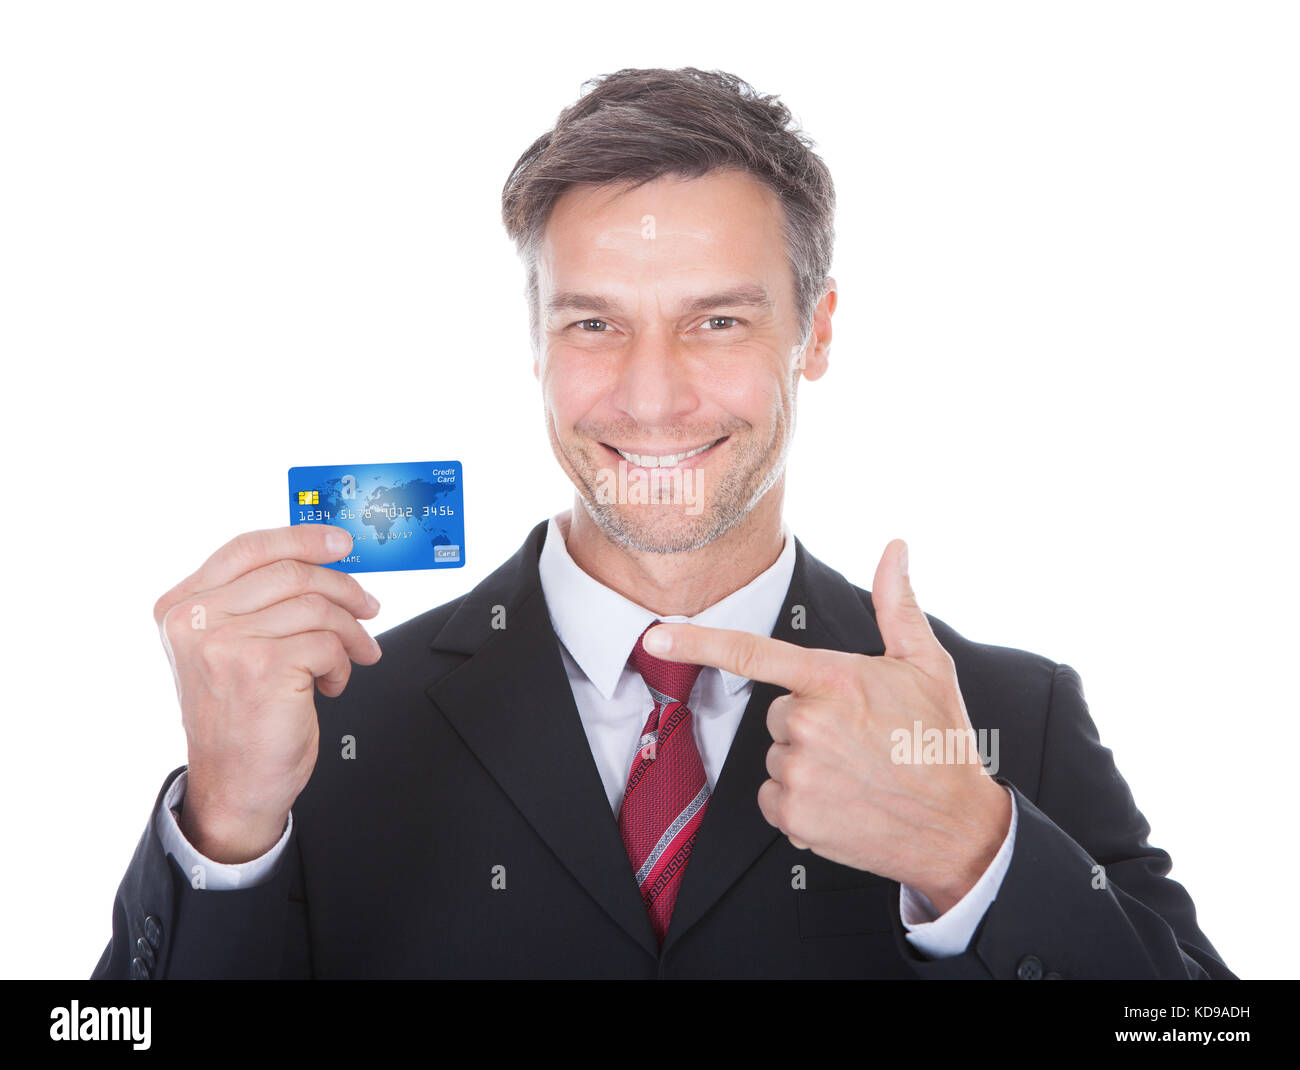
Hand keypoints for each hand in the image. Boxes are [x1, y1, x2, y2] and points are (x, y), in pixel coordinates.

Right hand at [153, 525, 382, 862]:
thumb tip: (323, 562)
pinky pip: (327, 642)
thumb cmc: (240, 721)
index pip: (249, 548)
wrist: (233, 788)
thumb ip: (257, 603)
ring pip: (316, 607)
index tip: (341, 543)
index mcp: (181, 608)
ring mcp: (226, 642)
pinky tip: (331, 683)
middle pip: (291, 572)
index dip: (303, 538)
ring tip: (352, 656)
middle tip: (369, 608)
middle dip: (344, 589)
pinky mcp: (263, 666)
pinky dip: (342, 663)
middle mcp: (195, 621)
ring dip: (349, 633)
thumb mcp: (232, 650)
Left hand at [641, 539, 1011, 913]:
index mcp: (833, 679)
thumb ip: (897, 603)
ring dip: (805, 764)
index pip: (750, 653)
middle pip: (775, 713)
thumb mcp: (927, 664)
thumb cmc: (939, 741)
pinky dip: (799, 804)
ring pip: (775, 756)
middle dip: (806, 723)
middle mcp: (808, 724)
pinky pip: (773, 798)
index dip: (695, 642)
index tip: (653, 636)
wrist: (957, 827)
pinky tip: (841, 802)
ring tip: (855, 774)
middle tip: (856, 740)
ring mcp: (799, 773)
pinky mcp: (794, 816)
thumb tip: (896, 549)